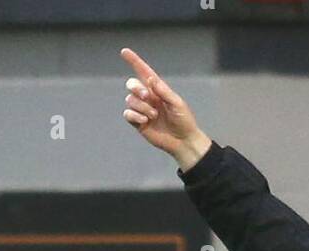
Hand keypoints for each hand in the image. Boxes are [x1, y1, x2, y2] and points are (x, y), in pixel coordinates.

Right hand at [120, 46, 211, 166]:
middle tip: (147, 96)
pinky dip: (135, 116)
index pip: (143, 72)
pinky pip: (128, 114)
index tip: (124, 51)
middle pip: (132, 84)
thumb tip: (150, 79)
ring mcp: (142, 110)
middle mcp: (148, 98)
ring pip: (130, 100)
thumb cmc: (183, 121)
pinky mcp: (138, 123)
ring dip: (142, 106)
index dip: (134, 61)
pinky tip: (145, 121)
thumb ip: (163, 91)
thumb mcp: (176, 103)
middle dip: (137, 88)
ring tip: (154, 116)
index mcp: (158, 89)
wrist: (183, 141)